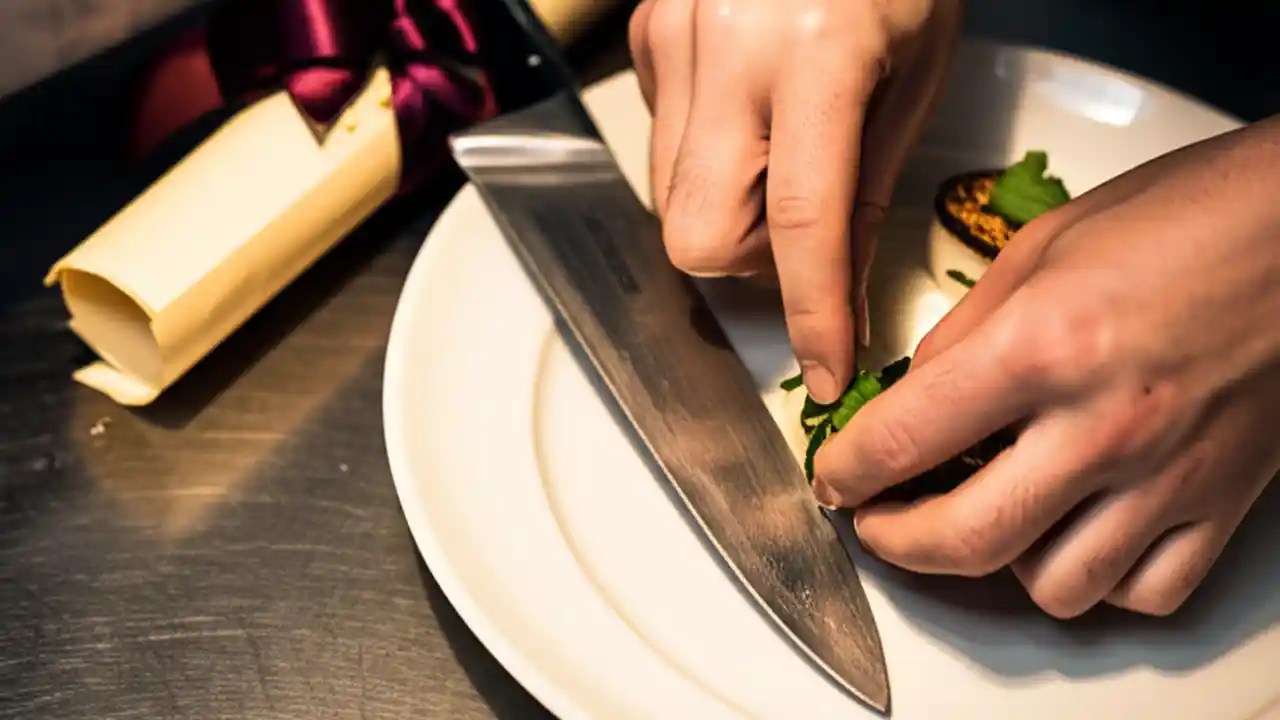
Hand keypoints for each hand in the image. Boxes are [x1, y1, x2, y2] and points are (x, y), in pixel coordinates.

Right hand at [628, 0, 962, 402]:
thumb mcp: (915, 74)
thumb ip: (867, 186)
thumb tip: (833, 289)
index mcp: (816, 54)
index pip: (802, 222)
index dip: (812, 315)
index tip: (827, 373)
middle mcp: (726, 48)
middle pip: (699, 235)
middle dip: (751, 261)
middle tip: (801, 226)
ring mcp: (672, 37)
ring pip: (671, 199)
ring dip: (728, 210)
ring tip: (778, 153)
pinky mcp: (645, 33)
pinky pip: (660, 141)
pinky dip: (703, 156)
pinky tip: (745, 109)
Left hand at [814, 117, 1279, 617]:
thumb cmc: (1189, 215)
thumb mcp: (1043, 246)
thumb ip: (965, 331)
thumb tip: (912, 394)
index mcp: (1043, 346)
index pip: (905, 440)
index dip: (848, 470)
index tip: (835, 477)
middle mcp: (1104, 425)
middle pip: (964, 540)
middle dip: (894, 542)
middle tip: (877, 522)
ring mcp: (1168, 475)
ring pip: (1052, 585)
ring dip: (997, 563)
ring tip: (983, 518)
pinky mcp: (1222, 500)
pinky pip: (1143, 590)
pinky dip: (1096, 578)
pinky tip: (1074, 534)